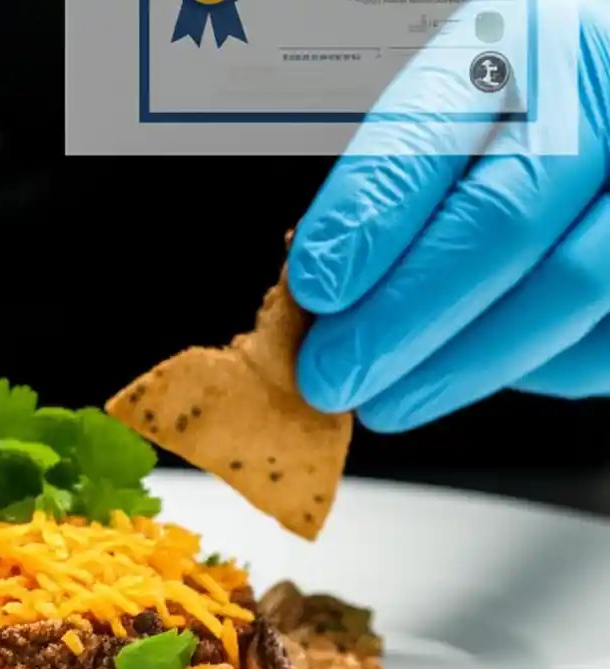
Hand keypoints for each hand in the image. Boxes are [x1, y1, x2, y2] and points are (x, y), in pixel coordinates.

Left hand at [288, 0, 609, 431]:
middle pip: (502, 221)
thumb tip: (326, 279)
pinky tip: (481, 370)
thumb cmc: (529, 107)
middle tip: (331, 374)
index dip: (370, 214)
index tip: (315, 286)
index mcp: (526, 40)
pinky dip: (541, 364)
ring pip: (572, 286)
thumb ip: (402, 170)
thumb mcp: (465, 94)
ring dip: (463, 363)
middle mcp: (605, 95)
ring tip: (386, 401)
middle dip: (401, 317)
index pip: (436, 126)